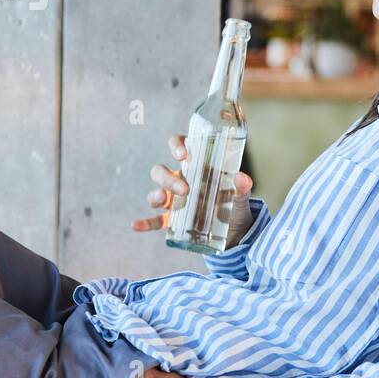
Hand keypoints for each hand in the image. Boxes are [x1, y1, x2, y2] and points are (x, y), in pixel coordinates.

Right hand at [132, 133, 253, 238]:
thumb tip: (241, 178)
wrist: (236, 232)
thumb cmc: (235, 205)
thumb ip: (242, 187)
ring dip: (156, 196)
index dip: (176, 145)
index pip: (179, 146)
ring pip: (155, 193)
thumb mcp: (241, 196)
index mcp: (196, 166)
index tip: (183, 154)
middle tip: (185, 189)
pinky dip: (144, 223)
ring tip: (167, 202)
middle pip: (161, 171)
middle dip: (168, 178)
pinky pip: (154, 221)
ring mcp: (173, 201)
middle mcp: (180, 180)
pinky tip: (136, 225)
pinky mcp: (172, 221)